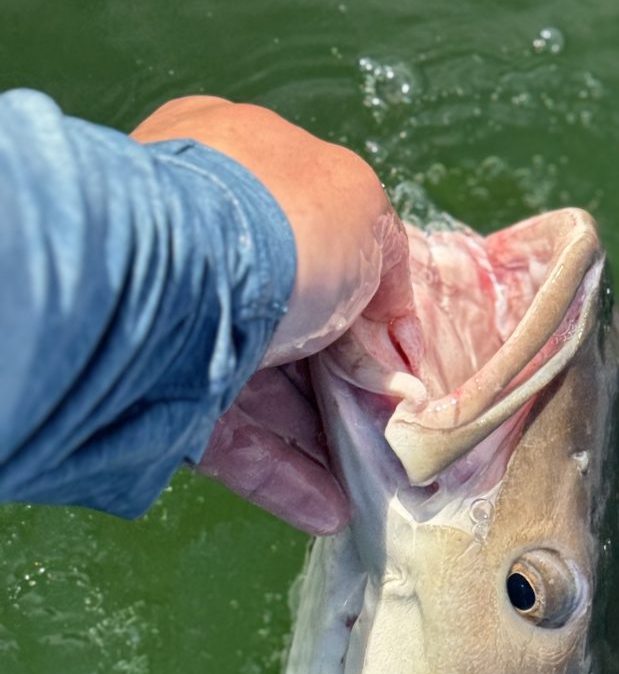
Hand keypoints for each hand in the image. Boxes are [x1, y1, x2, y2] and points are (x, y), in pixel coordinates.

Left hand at [132, 97, 404, 533]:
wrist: (186, 283)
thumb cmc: (283, 224)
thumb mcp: (364, 213)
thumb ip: (385, 260)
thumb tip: (390, 328)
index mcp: (241, 164)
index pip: (315, 235)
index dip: (367, 297)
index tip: (401, 351)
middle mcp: (202, 236)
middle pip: (294, 322)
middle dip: (347, 379)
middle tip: (393, 422)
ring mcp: (178, 316)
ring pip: (266, 390)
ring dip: (324, 438)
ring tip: (374, 480)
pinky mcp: (161, 393)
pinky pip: (231, 439)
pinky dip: (283, 475)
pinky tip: (330, 509)